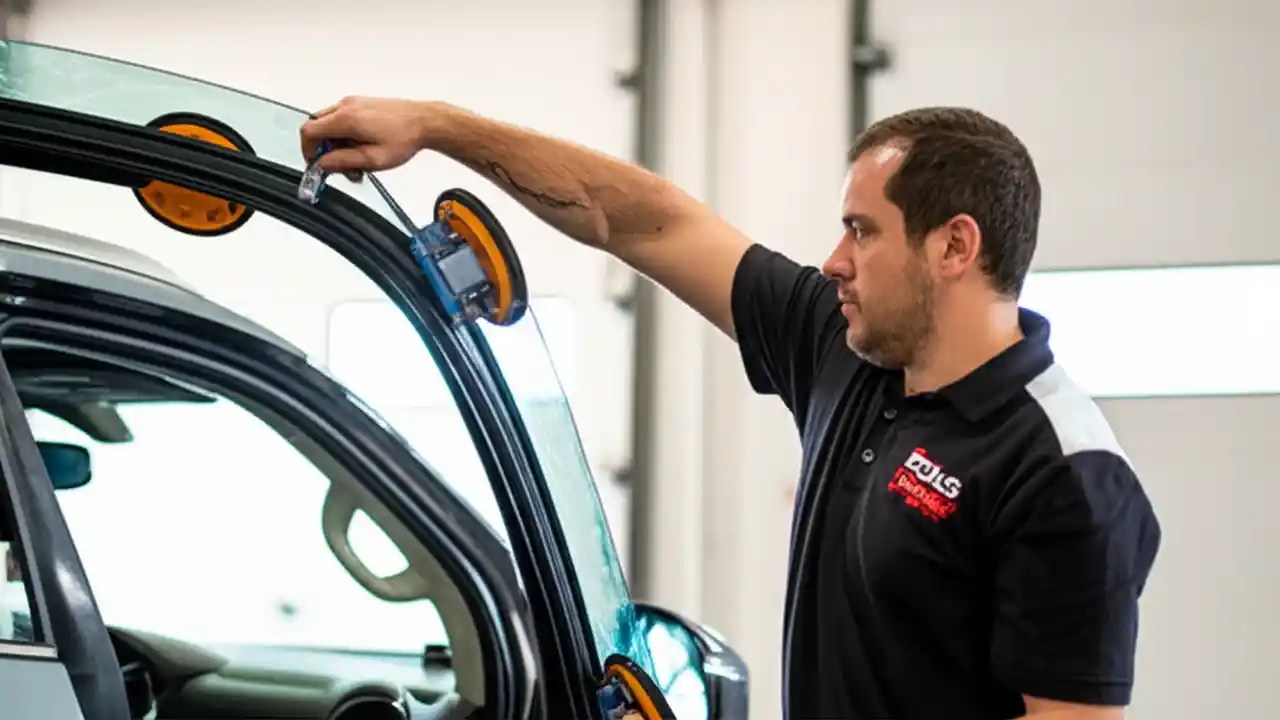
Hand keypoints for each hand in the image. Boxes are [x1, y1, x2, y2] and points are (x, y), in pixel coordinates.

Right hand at [298, 96, 433, 177]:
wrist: (425, 121)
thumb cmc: (405, 138)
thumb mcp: (372, 159)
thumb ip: (343, 162)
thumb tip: (322, 164)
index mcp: (346, 119)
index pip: (308, 131)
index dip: (307, 151)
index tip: (317, 165)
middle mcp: (346, 106)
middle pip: (317, 127)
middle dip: (324, 150)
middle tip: (342, 167)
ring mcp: (354, 103)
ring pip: (329, 124)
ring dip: (336, 144)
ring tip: (357, 160)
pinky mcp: (361, 103)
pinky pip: (342, 119)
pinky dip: (345, 134)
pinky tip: (362, 147)